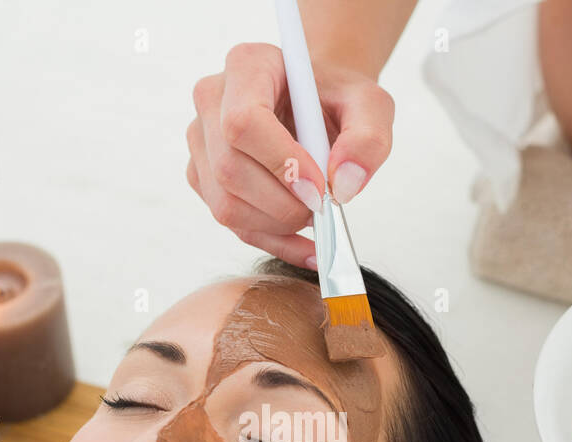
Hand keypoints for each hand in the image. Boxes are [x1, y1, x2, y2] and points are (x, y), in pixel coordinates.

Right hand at [186, 43, 394, 266]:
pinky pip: (232, 225)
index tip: (320, 188)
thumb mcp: (370, 106)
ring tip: (316, 215)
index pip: (243, 121)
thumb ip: (368, 139)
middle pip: (230, 169)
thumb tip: (344, 185)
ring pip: (225, 204)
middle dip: (283, 204)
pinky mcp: (204, 179)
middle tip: (324, 208)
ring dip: (278, 225)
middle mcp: (212, 101)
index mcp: (247, 66)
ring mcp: (201, 143)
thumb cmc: (337, 100)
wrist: (317, 108)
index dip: (280, 163)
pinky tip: (308, 245)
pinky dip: (274, 242)